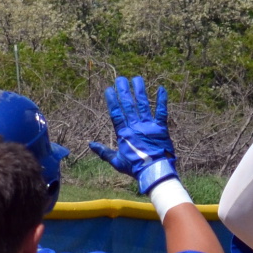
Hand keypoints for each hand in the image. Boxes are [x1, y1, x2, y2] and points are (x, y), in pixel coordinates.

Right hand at [89, 76, 177, 194]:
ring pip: (143, 105)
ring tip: (137, 79)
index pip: (116, 113)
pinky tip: (161, 89)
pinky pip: (161, 112)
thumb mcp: (117, 162)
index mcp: (124, 134)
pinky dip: (162, 101)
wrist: (154, 172)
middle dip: (124, 91)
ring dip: (140, 91)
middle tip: (121, 79)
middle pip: (129, 105)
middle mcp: (135, 126)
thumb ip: (104, 152)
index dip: (112, 101)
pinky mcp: (160, 128)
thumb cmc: (134, 169)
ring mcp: (148, 126)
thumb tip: (90, 144)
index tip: (109, 89)